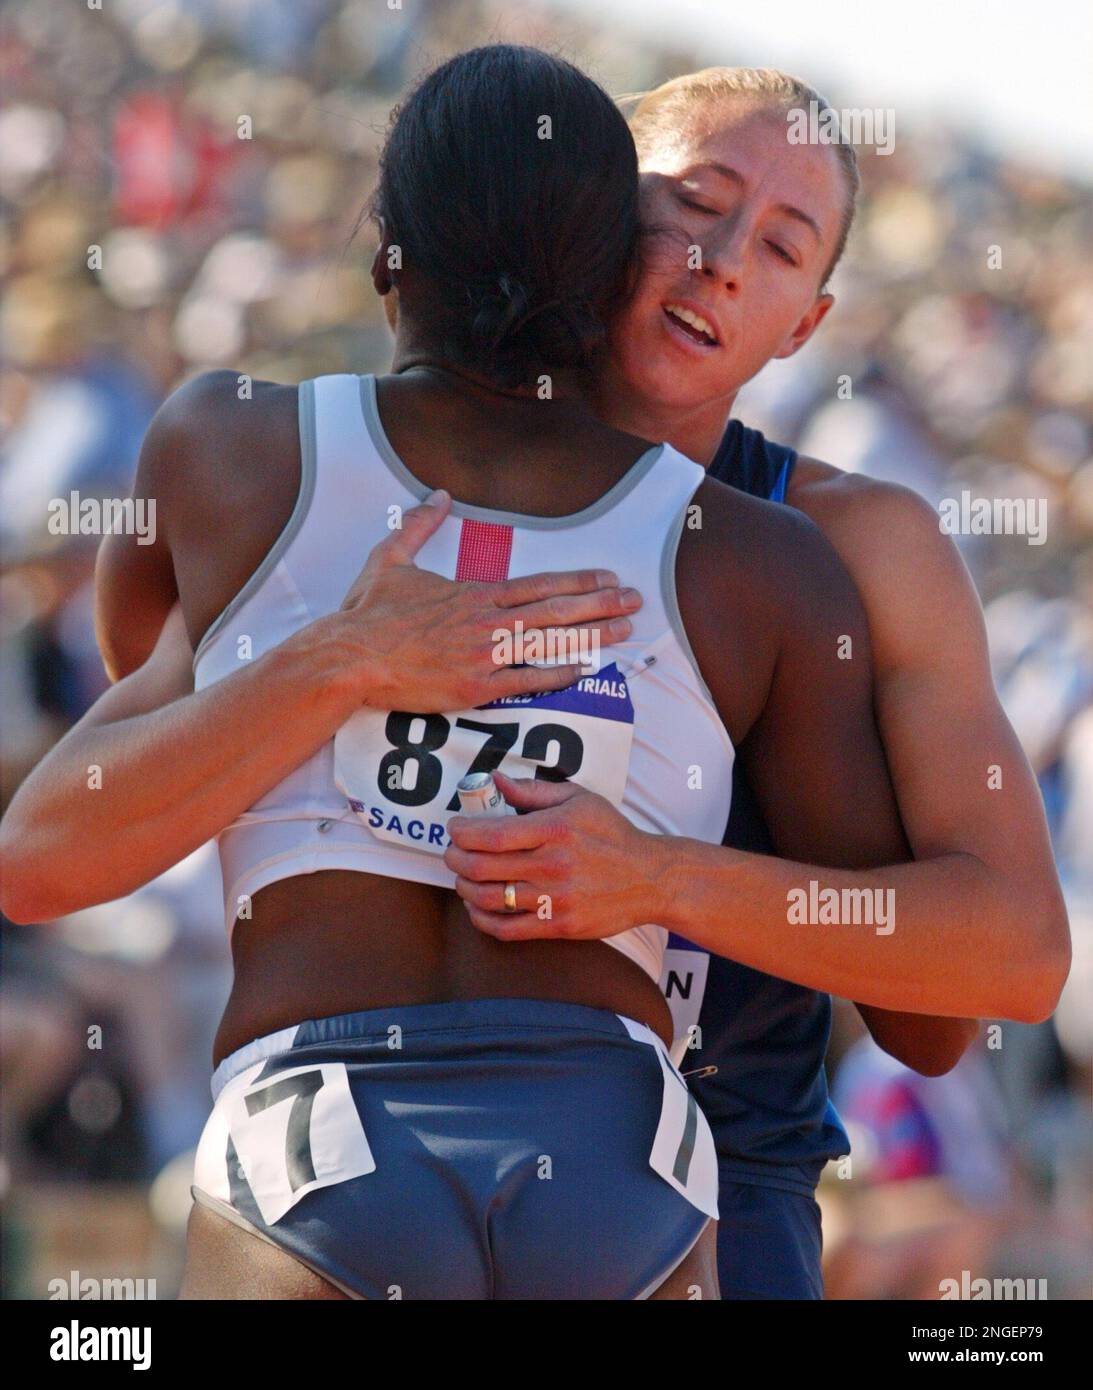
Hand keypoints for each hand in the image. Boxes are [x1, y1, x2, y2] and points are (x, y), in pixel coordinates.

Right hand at [337, 490, 641, 710]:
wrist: (350, 656)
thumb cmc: (367, 613)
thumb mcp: (390, 558)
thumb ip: (420, 525)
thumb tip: (440, 495)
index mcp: (472, 593)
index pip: (538, 584)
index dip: (578, 581)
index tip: (608, 578)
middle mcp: (486, 621)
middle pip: (556, 610)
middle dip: (601, 604)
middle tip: (636, 601)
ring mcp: (484, 655)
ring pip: (550, 641)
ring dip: (592, 634)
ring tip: (625, 629)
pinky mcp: (475, 687)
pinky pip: (527, 680)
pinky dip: (558, 673)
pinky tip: (586, 667)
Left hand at [444, 771, 665, 940]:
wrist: (649, 878)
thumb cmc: (612, 835)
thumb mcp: (579, 799)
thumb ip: (534, 790)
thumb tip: (496, 781)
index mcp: (555, 830)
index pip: (491, 834)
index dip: (462, 833)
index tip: (454, 829)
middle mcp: (553, 865)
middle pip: (482, 867)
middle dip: (455, 859)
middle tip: (451, 853)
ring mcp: (555, 899)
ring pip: (489, 899)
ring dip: (464, 887)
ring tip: (463, 877)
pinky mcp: (559, 926)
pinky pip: (507, 929)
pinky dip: (482, 920)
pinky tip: (477, 907)